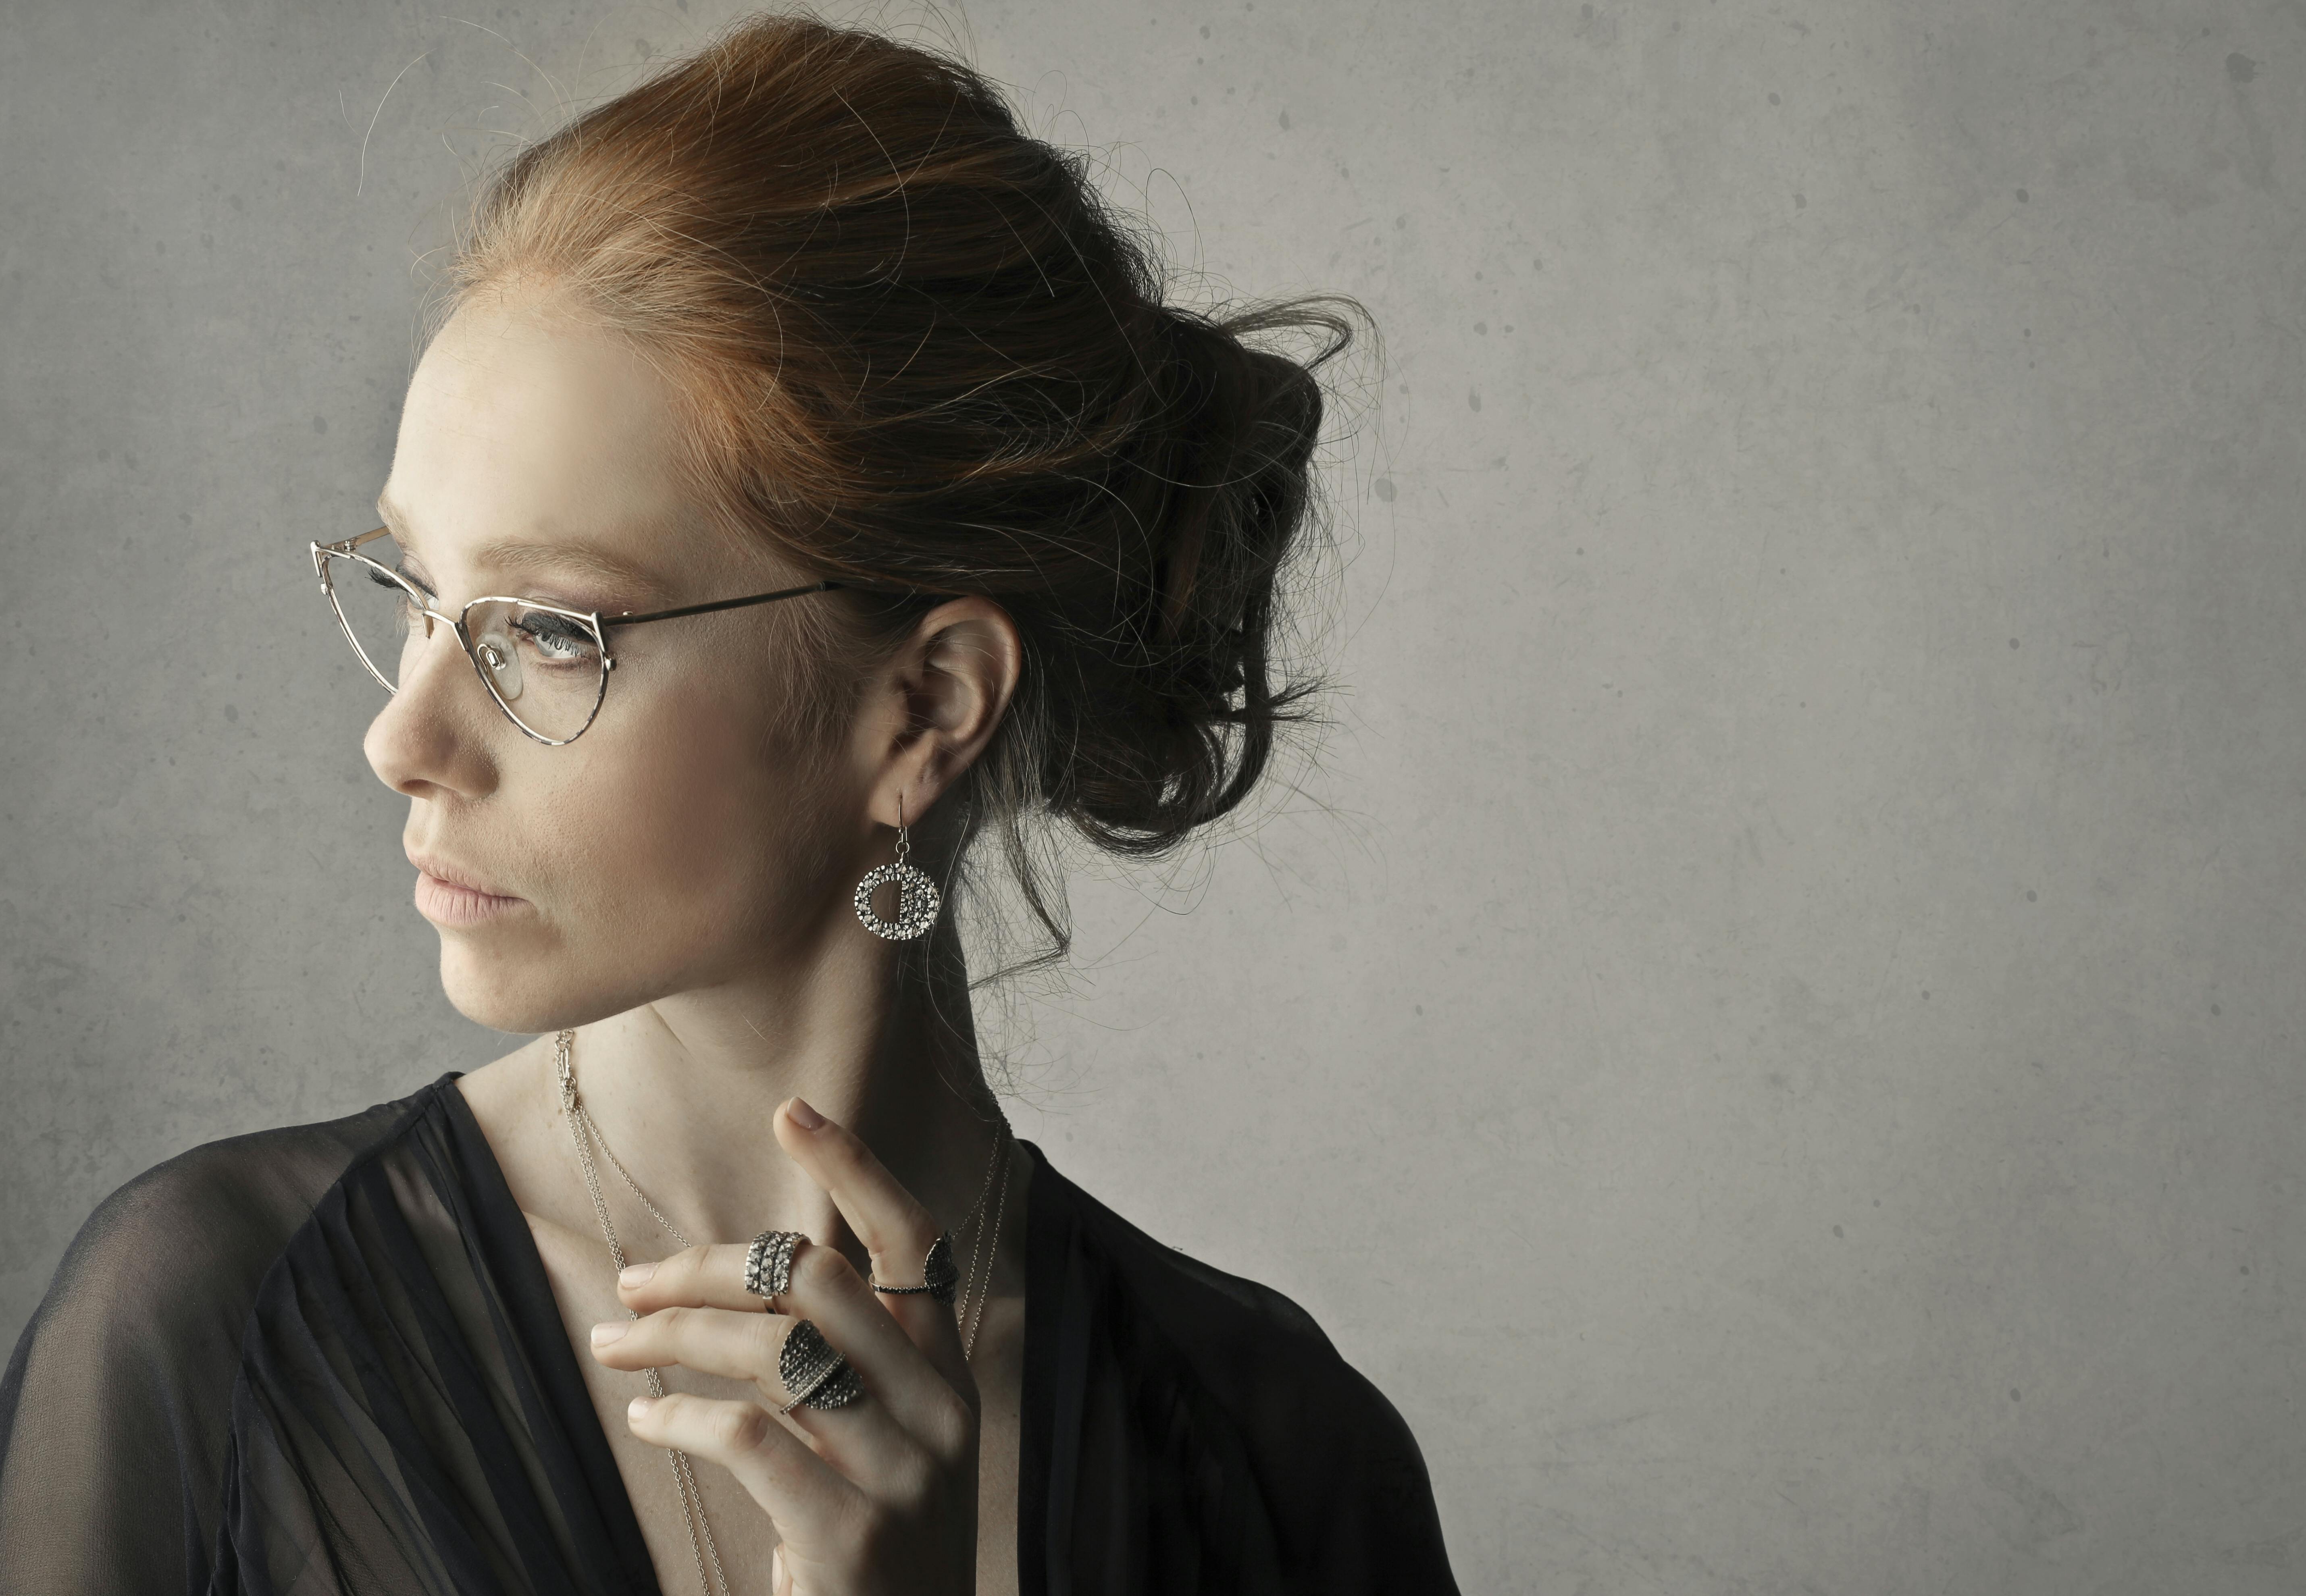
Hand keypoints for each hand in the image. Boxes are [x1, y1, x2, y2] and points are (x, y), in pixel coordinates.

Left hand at [590, 1098, 978, 1595]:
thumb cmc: (870, 1550)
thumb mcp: (877, 1446)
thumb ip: (841, 1370)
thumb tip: (747, 1285)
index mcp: (946, 1378)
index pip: (913, 1242)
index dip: (853, 1167)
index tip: (791, 1112)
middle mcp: (938, 1411)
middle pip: (816, 1281)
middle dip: (709, 1266)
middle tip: (634, 1280)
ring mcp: (902, 1473)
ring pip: (773, 1349)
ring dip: (674, 1336)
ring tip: (615, 1346)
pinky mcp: (851, 1534)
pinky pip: (749, 1438)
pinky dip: (681, 1417)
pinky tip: (646, 1417)